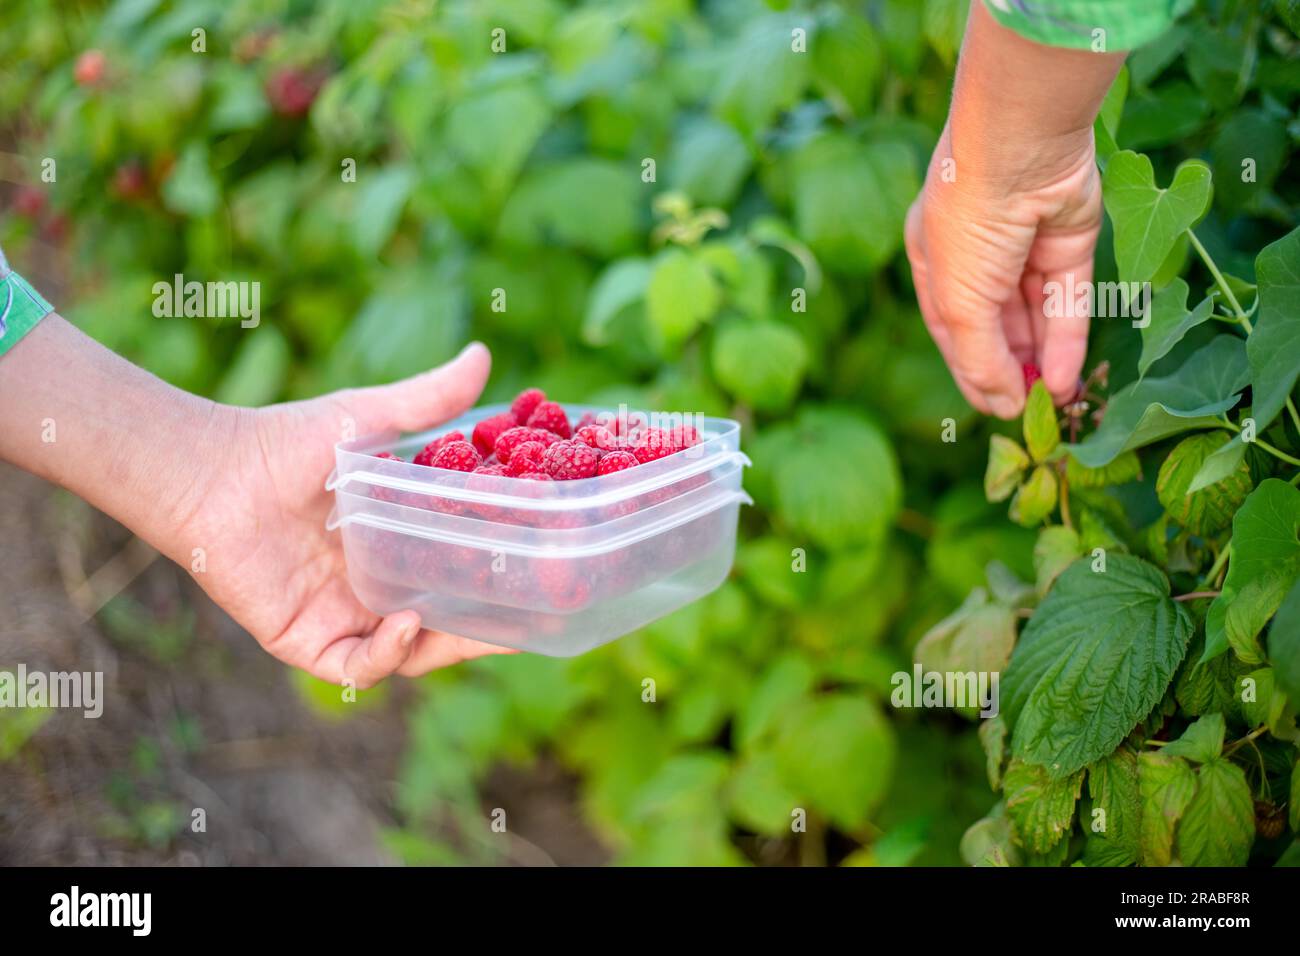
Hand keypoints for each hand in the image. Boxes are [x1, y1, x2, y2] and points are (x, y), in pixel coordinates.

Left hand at [179, 342, 512, 686]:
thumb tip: (484, 353)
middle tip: (541, 615)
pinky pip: (358, 665)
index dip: (503, 578)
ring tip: (490, 627)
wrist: (214, 472)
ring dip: (452, 646)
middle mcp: (375, 587)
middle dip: (494, 627)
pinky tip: (407, 624)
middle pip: (449, 621)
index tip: (549, 570)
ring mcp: (343, 618)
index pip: (462, 572)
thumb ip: (430, 398)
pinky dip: (388, 654)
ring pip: (413, 652)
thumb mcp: (370, 418)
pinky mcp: (306, 641)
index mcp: (395, 545)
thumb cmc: (287, 443)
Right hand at [905, 123, 1102, 417]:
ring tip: (1053, 402)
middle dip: (1011, 367)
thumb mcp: (959, 300)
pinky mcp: (1068, 238)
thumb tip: (1001, 404)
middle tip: (1028, 411)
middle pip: (996, 323)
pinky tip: (1067, 377)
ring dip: (1042, 359)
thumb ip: (979, 356)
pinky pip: (1068, 299)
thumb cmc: (970, 219)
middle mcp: (978, 252)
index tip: (992, 408)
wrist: (1020, 147)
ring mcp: (1024, 245)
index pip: (951, 326)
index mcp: (934, 258)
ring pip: (1035, 314)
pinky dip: (1068, 339)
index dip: (971, 369)